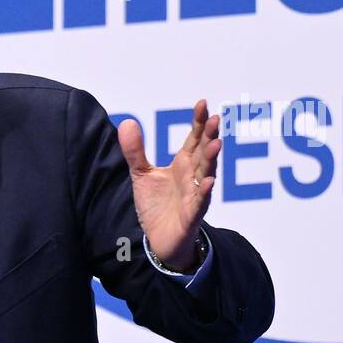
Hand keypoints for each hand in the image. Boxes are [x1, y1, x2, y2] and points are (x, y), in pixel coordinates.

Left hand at [117, 98, 218, 270]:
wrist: (158, 240)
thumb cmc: (156, 205)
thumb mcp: (142, 175)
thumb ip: (135, 151)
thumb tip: (126, 122)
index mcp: (183, 164)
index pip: (194, 138)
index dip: (199, 122)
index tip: (203, 103)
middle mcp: (193, 176)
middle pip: (203, 152)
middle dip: (210, 136)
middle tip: (215, 118)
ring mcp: (195, 194)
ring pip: (207, 174)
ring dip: (212, 159)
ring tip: (216, 143)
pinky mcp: (192, 215)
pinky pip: (200, 202)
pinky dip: (205, 192)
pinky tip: (209, 181)